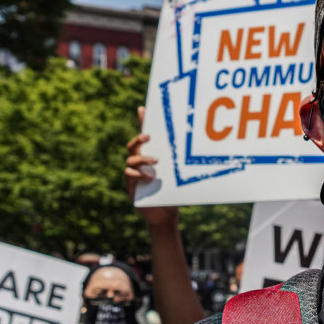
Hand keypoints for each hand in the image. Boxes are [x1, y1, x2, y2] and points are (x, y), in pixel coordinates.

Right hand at [127, 108, 178, 228]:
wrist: (165, 215)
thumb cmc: (172, 193)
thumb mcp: (176, 175)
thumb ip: (179, 163)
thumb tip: (194, 149)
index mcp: (149, 157)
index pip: (144, 137)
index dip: (141, 122)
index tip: (143, 108)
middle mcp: (139, 164)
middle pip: (134, 145)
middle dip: (139, 138)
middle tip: (149, 137)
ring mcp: (133, 174)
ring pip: (131, 159)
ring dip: (142, 158)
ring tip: (156, 163)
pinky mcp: (131, 186)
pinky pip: (129, 175)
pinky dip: (137, 174)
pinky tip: (148, 177)